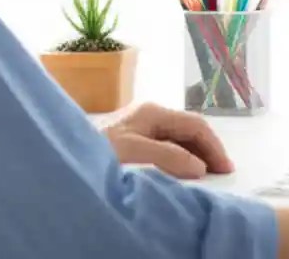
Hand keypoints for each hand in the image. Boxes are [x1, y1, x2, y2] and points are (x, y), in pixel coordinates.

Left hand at [103, 103, 233, 178]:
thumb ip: (168, 157)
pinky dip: (181, 160)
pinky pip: (167, 148)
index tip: (225, 170)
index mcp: (152, 111)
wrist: (63, 157)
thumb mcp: (134, 152)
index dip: (213, 146)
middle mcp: (149, 116)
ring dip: (196, 156)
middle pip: (189, 130)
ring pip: (179, 139)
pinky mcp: (133, 143)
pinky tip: (183, 174)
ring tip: (207, 177)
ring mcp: (141, 128)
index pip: (195, 125)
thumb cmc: (98, 151)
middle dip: (208, 150)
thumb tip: (199, 166)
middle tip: (222, 175)